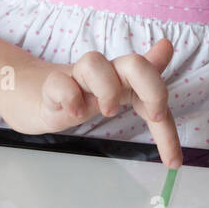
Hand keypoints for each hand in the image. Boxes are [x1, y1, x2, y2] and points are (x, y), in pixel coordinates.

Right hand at [0, 38, 182, 169]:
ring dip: (106, 88)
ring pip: (94, 62)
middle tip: (153, 116)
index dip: (169, 122)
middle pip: (132, 63)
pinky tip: (74, 113)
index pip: (154, 87)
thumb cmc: (82, 94)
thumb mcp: (116, 90)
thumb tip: (167, 46)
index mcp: (123, 78)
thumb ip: (146, 80)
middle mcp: (103, 73)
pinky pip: (59, 83)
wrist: (35, 94)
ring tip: (108, 112)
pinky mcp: (51, 86)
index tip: (173, 161)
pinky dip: (69, 97)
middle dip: (150, 86)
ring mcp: (76, 78)